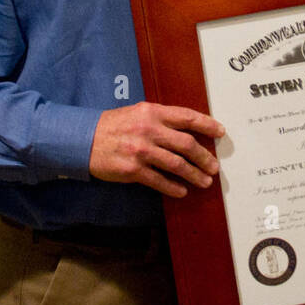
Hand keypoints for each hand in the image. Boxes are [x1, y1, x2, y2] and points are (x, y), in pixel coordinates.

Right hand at [89, 102, 222, 197]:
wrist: (84, 139)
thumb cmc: (113, 125)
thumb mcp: (138, 113)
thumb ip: (161, 119)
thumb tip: (187, 130)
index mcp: (152, 112)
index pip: (187, 117)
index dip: (207, 125)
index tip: (220, 132)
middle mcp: (149, 130)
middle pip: (186, 144)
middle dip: (204, 157)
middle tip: (214, 166)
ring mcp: (141, 151)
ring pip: (177, 165)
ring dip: (194, 175)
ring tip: (205, 181)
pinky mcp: (132, 170)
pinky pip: (159, 181)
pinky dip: (173, 188)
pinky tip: (182, 191)